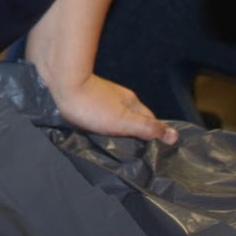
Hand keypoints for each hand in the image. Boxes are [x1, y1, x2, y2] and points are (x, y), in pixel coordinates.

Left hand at [45, 70, 178, 144]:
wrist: (60, 83)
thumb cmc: (90, 105)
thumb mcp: (124, 122)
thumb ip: (148, 129)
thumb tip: (175, 136)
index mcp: (131, 102)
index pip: (150, 121)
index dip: (153, 135)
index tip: (154, 151)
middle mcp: (119, 97)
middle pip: (133, 116)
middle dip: (134, 132)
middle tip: (133, 151)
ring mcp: (101, 95)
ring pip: (115, 114)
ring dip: (115, 127)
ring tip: (113, 144)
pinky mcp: (84, 96)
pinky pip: (97, 112)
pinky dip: (99, 122)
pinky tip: (93, 129)